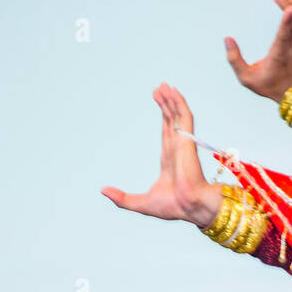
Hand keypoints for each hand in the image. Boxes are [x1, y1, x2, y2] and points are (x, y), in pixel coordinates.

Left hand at [101, 84, 221, 228]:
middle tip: (160, 88)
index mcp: (169, 160)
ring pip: (177, 115)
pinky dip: (179, 102)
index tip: (160, 103)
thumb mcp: (140, 203)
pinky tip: (173, 91)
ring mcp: (183, 143)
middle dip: (166, 104)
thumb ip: (122, 198)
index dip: (164, 117)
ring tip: (164, 85)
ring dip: (171, 99)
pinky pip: (184, 116)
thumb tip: (102, 190)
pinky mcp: (187, 140)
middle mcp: (177, 148)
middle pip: (171, 120)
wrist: (189, 205)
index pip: (166, 132)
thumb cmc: (172, 207)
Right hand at [225, 0, 291, 101]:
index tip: (288, 8)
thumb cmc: (266, 83)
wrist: (290, 93)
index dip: (287, 22)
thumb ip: (235, 60)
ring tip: (285, 1)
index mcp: (279, 56)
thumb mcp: (245, 78)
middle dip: (291, 5)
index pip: (285, 38)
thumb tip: (227, 39)